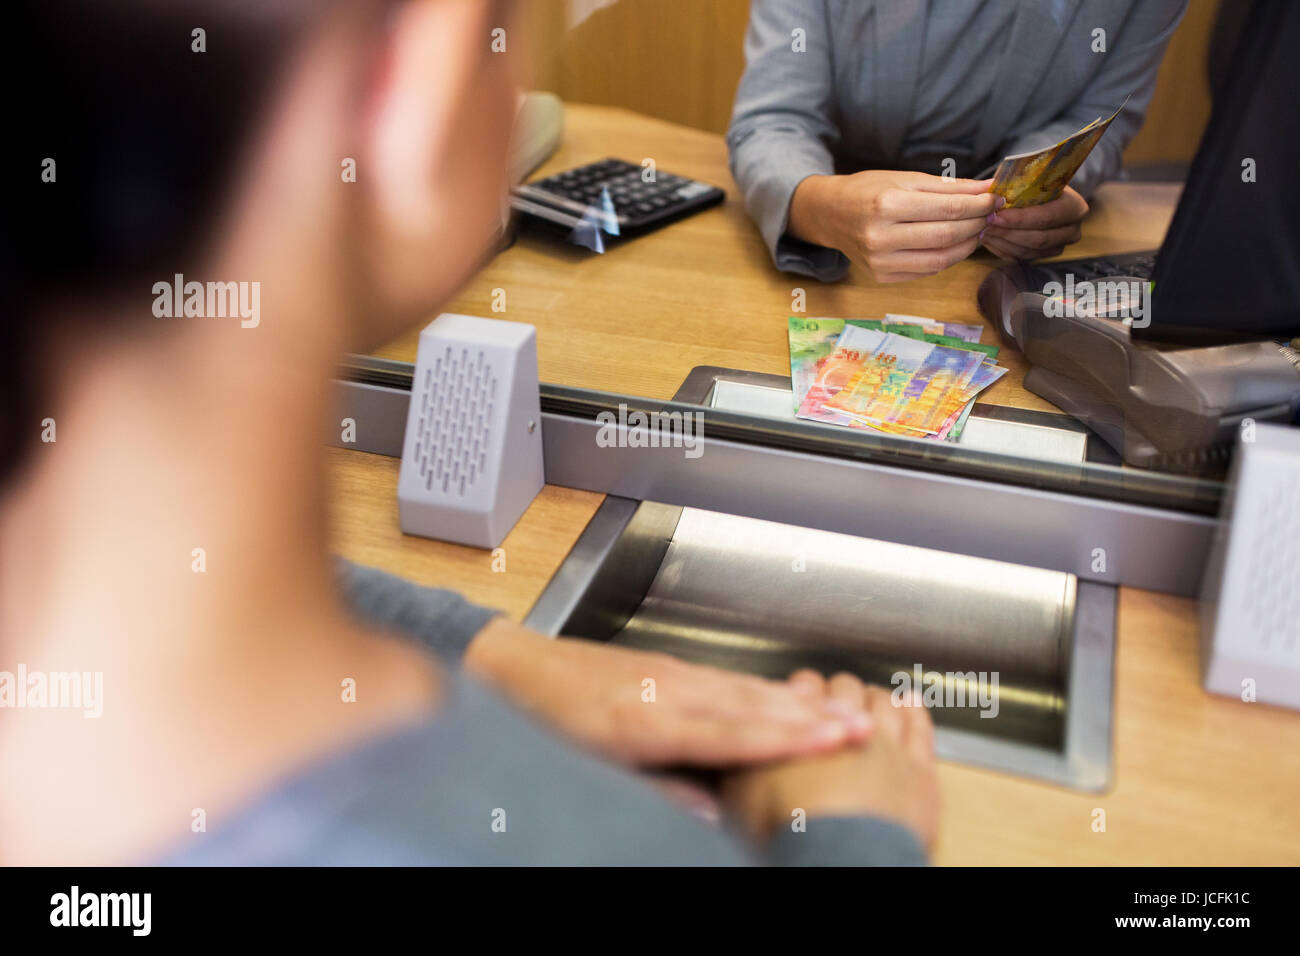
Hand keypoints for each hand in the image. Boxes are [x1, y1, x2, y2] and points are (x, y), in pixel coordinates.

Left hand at [462, 618, 871, 765]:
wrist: (511, 665)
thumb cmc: (542, 721)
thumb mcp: (589, 771)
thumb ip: (658, 791)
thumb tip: (713, 815)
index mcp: (645, 722)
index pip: (733, 733)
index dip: (788, 739)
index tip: (834, 740)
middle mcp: (665, 689)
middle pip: (751, 705)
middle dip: (811, 717)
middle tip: (864, 724)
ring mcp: (668, 672)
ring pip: (744, 687)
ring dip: (796, 701)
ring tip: (844, 710)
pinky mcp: (665, 665)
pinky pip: (725, 677)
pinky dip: (764, 688)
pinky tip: (786, 697)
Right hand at [721, 671, 938, 849]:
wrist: (839, 858)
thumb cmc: (790, 830)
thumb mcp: (740, 793)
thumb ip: (742, 760)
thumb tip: (736, 747)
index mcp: (802, 726)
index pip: (803, 685)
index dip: (802, 691)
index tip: (801, 699)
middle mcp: (845, 726)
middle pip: (845, 688)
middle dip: (838, 692)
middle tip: (833, 705)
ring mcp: (887, 745)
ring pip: (883, 701)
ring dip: (874, 698)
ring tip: (868, 702)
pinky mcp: (919, 770)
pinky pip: (920, 726)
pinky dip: (913, 710)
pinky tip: (909, 703)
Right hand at [788, 170, 999, 282]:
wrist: (830, 215)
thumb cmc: (868, 191)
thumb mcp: (904, 180)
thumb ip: (946, 187)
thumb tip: (985, 190)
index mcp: (886, 205)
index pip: (947, 209)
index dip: (978, 205)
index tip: (995, 199)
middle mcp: (881, 237)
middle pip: (946, 235)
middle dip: (976, 224)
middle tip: (990, 215)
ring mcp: (880, 262)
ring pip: (940, 260)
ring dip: (967, 246)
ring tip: (977, 231)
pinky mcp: (881, 277)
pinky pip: (926, 271)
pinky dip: (947, 258)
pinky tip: (955, 245)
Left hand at [981, 185, 1088, 260]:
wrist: (1047, 195)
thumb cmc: (1040, 184)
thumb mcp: (1035, 178)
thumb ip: (1019, 186)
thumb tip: (994, 193)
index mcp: (1075, 208)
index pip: (1046, 217)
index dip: (1020, 219)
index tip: (996, 215)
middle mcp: (1071, 230)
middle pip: (1037, 239)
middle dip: (1008, 232)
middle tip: (986, 224)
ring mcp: (1059, 246)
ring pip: (1027, 252)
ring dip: (1002, 242)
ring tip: (983, 231)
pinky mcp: (1044, 256)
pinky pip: (1020, 258)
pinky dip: (1002, 249)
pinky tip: (989, 239)